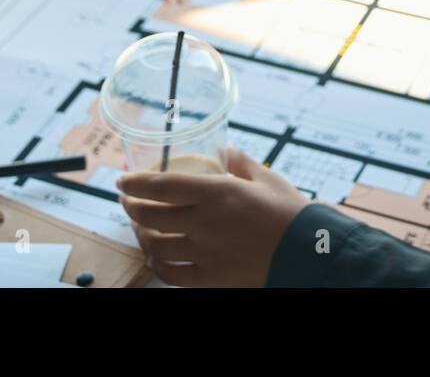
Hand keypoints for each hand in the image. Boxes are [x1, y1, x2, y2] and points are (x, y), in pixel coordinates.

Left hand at [117, 147, 309, 286]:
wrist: (308, 252)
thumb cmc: (290, 212)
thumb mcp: (266, 178)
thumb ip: (240, 162)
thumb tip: (222, 150)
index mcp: (216, 192)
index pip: (160, 186)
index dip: (134, 183)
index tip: (122, 181)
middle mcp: (204, 222)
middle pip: (149, 216)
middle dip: (131, 207)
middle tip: (128, 201)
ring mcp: (204, 253)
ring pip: (155, 246)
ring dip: (141, 236)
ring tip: (141, 228)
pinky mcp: (210, 278)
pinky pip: (171, 274)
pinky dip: (158, 265)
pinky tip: (156, 258)